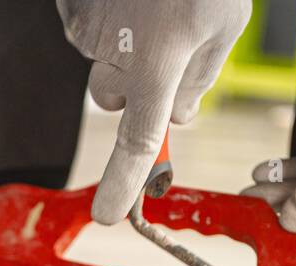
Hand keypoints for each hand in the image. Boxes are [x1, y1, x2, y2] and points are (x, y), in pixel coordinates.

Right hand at [57, 0, 250, 223]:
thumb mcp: (225, 22)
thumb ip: (201, 77)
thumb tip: (177, 115)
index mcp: (161, 57)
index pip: (137, 138)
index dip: (124, 181)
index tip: (110, 215)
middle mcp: (116, 48)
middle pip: (113, 100)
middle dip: (132, 89)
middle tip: (160, 49)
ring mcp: (87, 26)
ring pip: (101, 62)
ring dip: (123, 46)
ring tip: (149, 3)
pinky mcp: (71, 8)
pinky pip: (87, 30)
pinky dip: (107, 18)